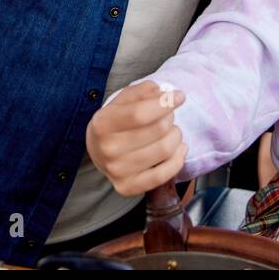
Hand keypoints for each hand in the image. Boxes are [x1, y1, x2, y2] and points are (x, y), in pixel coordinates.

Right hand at [86, 80, 186, 195]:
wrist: (99, 149)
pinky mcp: (127, 187)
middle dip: (170, 117)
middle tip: (169, 115)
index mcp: (103, 123)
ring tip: (171, 131)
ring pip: (164, 150)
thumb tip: (163, 93)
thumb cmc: (116, 121)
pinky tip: (178, 148)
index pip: (140, 113)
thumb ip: (143, 92)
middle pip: (157, 130)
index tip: (179, 96)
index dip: (165, 103)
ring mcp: (117, 170)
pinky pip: (164, 175)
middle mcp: (107, 149)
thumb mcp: (123, 100)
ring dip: (176, 135)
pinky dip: (178, 159)